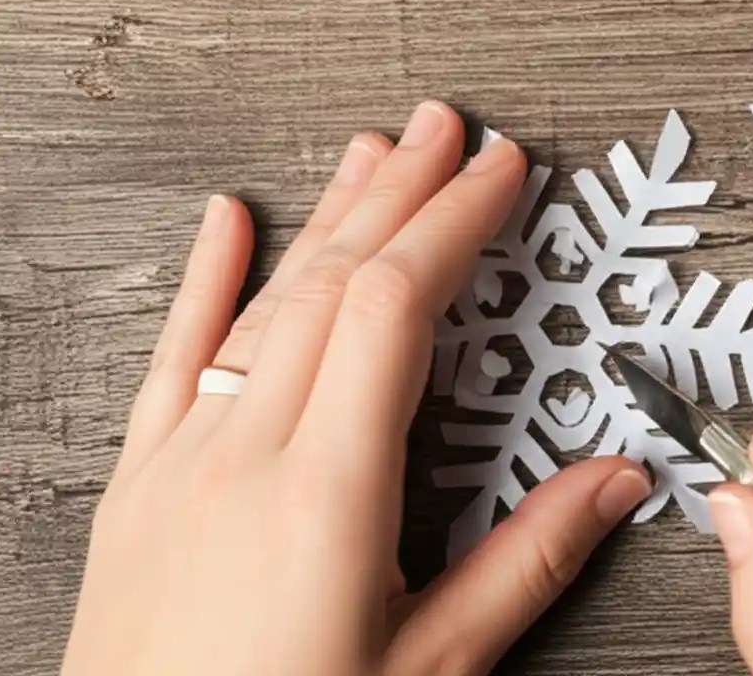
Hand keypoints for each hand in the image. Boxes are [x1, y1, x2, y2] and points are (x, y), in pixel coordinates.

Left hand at [61, 102, 652, 675]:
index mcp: (327, 494)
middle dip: (404, 193)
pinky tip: (227, 222)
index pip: (396, 310)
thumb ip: (529, 562)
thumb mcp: (432, 665)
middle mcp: (244, 456)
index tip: (497, 175)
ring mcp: (181, 461)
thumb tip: (613, 485)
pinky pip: (174, 355)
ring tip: (373, 154)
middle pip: (335, 281)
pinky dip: (206, 278)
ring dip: (328, 217)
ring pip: (264, 302)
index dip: (453, 224)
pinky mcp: (140, 482)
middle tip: (448, 130)